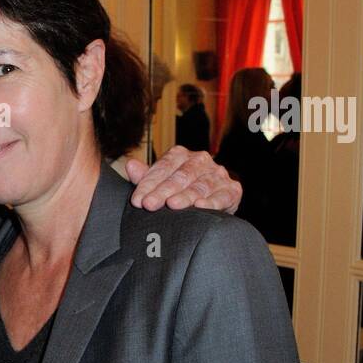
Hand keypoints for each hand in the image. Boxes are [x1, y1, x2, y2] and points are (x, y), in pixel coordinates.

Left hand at [125, 145, 241, 212]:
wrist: (210, 201)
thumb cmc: (179, 191)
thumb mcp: (160, 183)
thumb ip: (146, 176)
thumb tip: (130, 165)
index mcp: (180, 155)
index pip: (162, 167)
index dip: (148, 184)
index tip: (137, 200)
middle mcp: (200, 161)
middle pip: (180, 176)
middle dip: (163, 191)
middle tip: (149, 205)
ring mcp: (218, 174)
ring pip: (200, 185)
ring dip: (186, 196)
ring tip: (172, 205)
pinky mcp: (232, 190)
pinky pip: (222, 196)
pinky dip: (212, 201)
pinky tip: (200, 206)